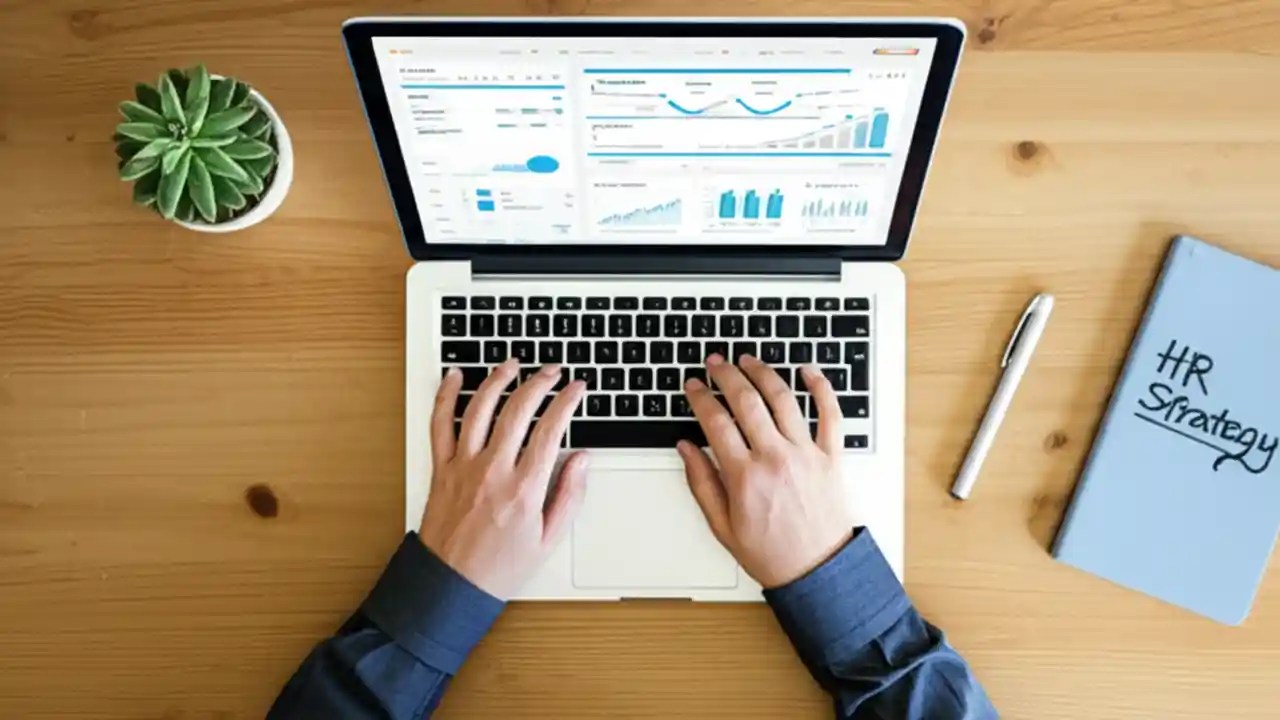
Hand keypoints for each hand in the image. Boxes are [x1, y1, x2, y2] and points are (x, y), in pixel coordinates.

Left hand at [421, 359, 587, 598]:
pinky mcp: (442, 468)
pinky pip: (440, 423)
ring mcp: (464, 466)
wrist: (451, 585)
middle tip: (553, 372)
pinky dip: (446, 396)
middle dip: (540, 382)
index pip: (551, 430)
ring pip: (480, 408)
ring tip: (513, 364)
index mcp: (524, 488)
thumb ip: (569, 495)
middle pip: (518, 410)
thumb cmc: (499, 567)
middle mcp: (492, 470)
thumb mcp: (549, 539)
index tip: (577, 389)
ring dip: (498, 379)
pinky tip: (456, 376)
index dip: (567, 402)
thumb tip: (583, 459)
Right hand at [677, 354, 852, 588]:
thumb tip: (686, 449)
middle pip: (746, 401)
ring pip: (783, 398)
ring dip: (763, 372)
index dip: (700, 398)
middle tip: (715, 363)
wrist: (818, 571)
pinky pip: (830, 413)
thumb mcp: (722, 525)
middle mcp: (776, 458)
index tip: (693, 387)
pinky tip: (808, 371)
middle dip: (726, 375)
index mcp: (745, 476)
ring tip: (748, 360)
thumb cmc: (772, 553)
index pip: (715, 422)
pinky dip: (821, 387)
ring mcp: (806, 454)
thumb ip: (702, 482)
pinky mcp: (832, 456)